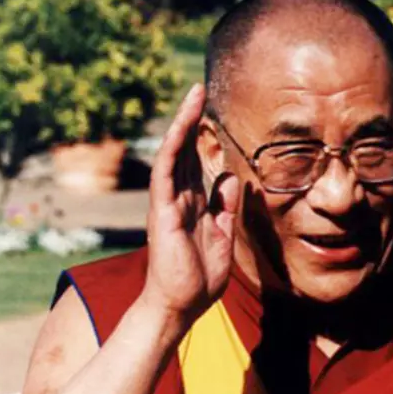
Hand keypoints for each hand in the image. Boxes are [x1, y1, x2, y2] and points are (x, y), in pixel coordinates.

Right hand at [140, 84, 237, 325]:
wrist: (181, 305)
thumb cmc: (199, 277)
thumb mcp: (222, 234)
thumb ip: (225, 206)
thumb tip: (230, 176)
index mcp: (192, 203)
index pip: (195, 160)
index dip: (202, 135)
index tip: (212, 109)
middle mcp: (177, 197)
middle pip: (183, 149)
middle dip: (192, 118)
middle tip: (200, 87)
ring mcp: (167, 202)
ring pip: (173, 153)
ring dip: (183, 123)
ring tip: (193, 94)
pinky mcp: (162, 211)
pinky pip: (165, 173)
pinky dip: (172, 148)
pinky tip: (179, 127)